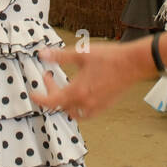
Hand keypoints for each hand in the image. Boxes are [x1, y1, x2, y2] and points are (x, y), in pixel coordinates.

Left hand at [31, 43, 146, 121]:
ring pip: (73, 112)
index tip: (32, 93)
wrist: (133, 63)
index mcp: (77, 91)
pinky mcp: (105, 105)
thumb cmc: (109, 57)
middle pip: (61, 105)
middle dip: (51, 92)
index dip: (39, 98)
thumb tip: (42, 55)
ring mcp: (96, 106)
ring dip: (64, 103)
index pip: (51, 101)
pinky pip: (87, 113)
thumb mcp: (81, 53)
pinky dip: (78, 107)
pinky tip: (80, 95)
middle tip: (50, 77)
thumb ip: (60, 56)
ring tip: (63, 89)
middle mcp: (85, 103)